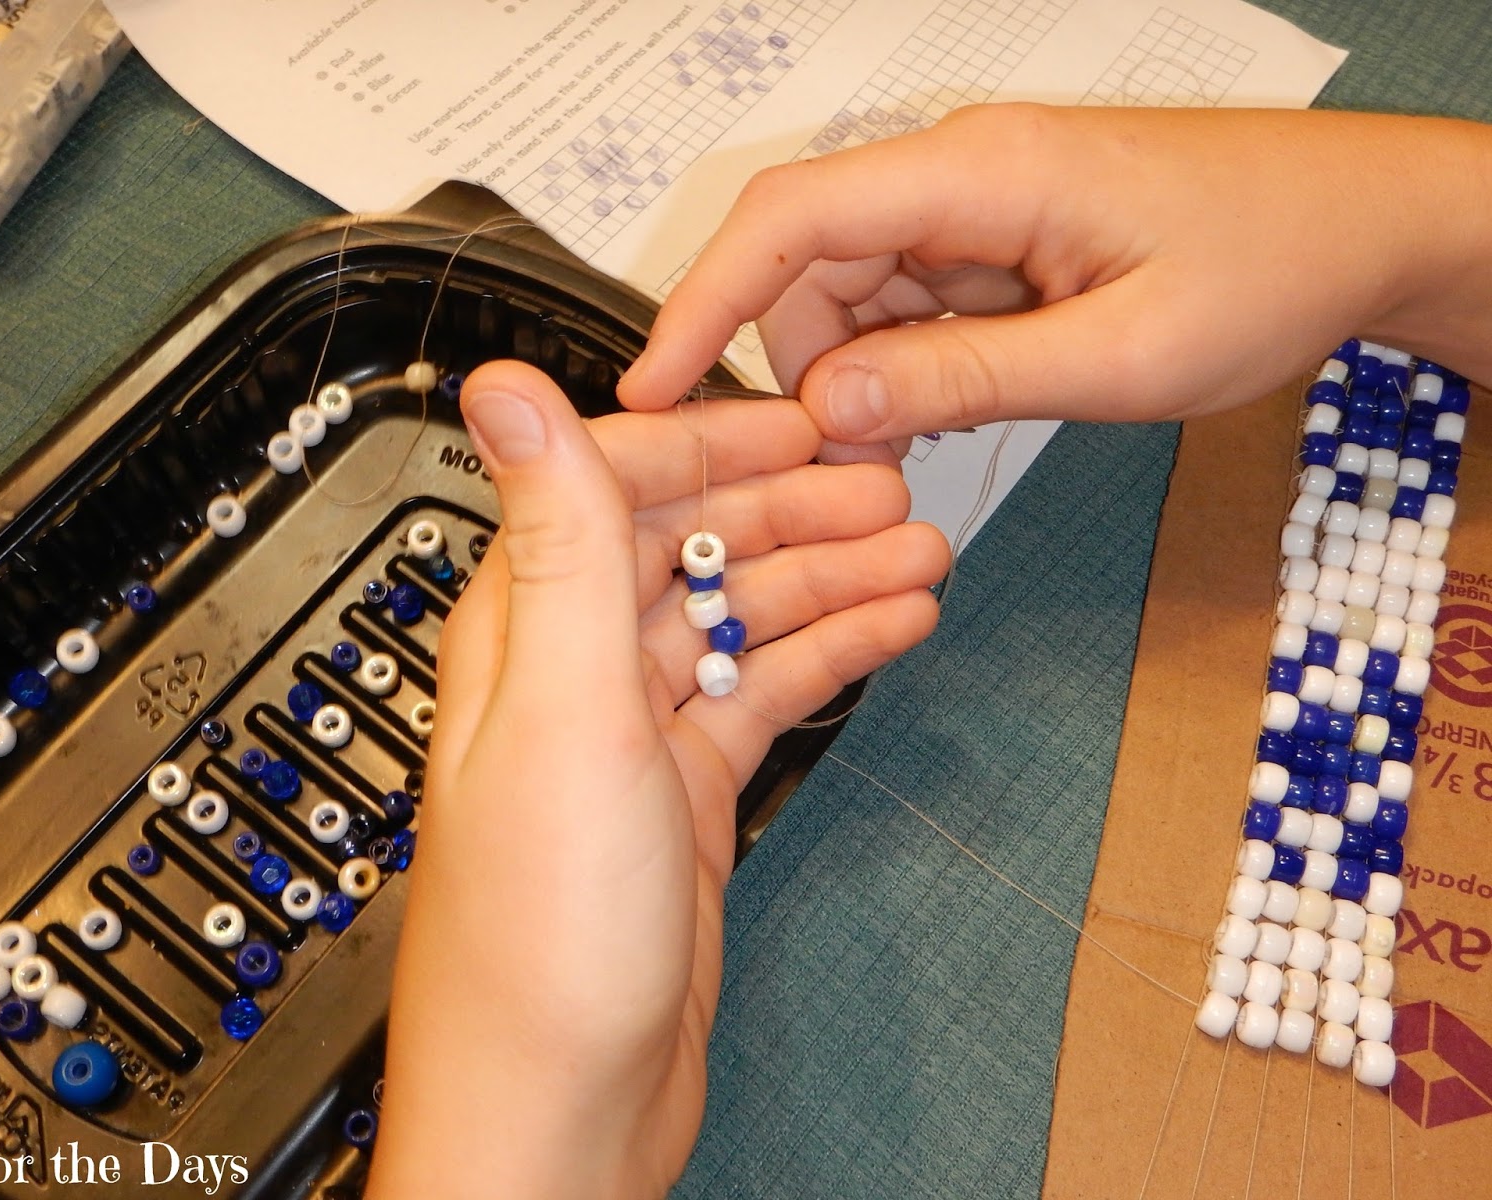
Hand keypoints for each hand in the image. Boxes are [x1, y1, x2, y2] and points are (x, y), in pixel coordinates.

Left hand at [365, 361, 947, 1198]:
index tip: (806, 423)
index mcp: (523, 630)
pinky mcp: (681, 796)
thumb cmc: (539, 940)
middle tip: (896, 491)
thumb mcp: (561, 713)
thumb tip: (501, 390)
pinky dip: (825, 655)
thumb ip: (555, 545)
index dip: (712, 443)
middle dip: (792, 509)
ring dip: (826, 579)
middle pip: (689, 547)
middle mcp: (570, 670)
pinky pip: (761, 694)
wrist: (562, 1112)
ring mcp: (630, 735)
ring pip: (739, 619)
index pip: (612, 487)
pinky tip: (889, 629)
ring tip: (921, 553)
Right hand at [618, 105, 1491, 455]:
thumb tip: (835, 405)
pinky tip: (939, 419)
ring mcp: (975, 204)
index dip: (702, 305)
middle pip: (808, 269)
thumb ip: (966, 379)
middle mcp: (962, 173)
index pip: (790, 222)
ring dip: (857, 384)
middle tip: (842, 476)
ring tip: (908, 459)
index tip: (650, 389)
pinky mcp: (994, 238)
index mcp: (979, 173)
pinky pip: (906, 304)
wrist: (1362, 223)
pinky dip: (901, 371)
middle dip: (801, 376)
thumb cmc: (1270, 262)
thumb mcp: (1118, 352)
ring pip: (851, 295)